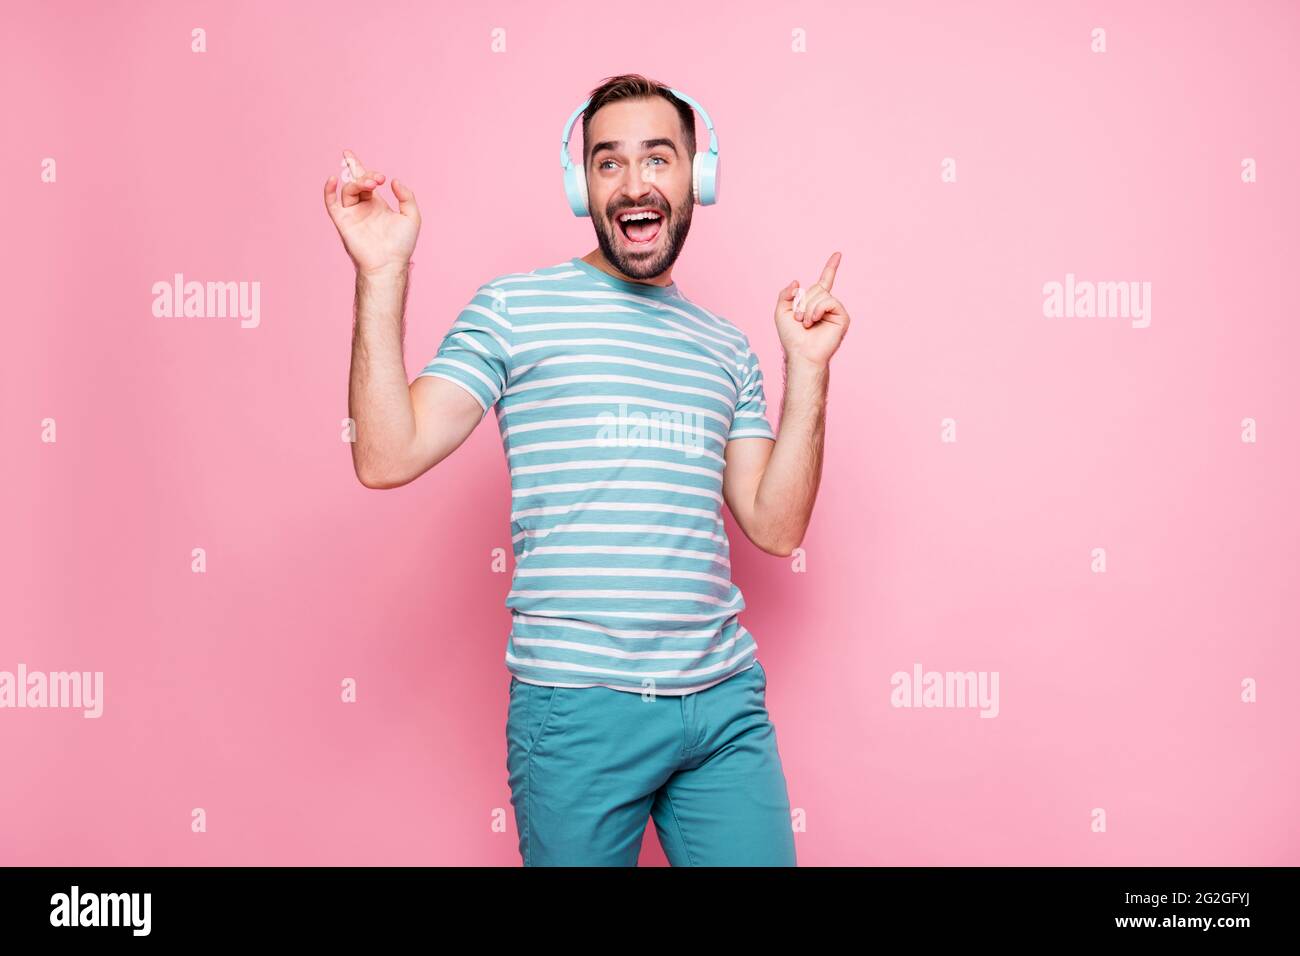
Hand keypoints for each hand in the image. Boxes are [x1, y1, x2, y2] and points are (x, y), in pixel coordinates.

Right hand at [322, 149, 421, 276]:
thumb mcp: (411, 217)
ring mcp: (352, 214)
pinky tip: (332, 179)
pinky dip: (329, 191)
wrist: (389, 263)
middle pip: (355, 182)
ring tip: (371, 184)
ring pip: (348, 190)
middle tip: (377, 178)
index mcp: (376, 204)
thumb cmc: (402, 244)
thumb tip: (394, 181)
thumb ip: (406, 196)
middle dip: (363, 173)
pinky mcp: (343, 222)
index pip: (364, 180)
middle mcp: (362, 207)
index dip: (357, 166)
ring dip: (357, 183)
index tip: (350, 154)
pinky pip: (331, 204)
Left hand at [774, 252, 850, 367]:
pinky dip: (817, 310)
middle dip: (802, 301)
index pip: (825, 281)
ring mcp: (835, 310)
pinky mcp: (842, 317)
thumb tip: (798, 282)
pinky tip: (814, 321)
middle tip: (799, 319)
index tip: (838, 254)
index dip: (831, 267)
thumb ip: (785, 294)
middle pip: (817, 287)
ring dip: (808, 308)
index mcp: (815, 302)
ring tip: (806, 323)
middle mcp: (827, 305)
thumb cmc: (791, 337)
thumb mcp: (781, 312)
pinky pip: (829, 301)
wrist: (801, 353)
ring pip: (822, 294)